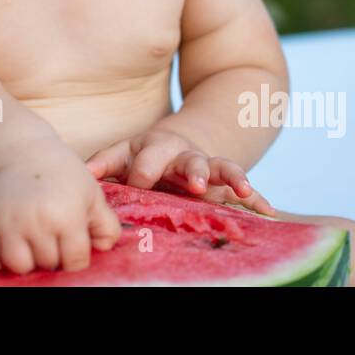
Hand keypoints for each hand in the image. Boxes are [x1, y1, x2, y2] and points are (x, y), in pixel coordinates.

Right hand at [0, 142, 120, 274]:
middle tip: (51, 235)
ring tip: (30, 242)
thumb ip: (105, 224)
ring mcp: (9, 223)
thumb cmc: (61, 173)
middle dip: (53, 255)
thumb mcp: (91, 193)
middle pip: (48, 264)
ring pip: (18, 265)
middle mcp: (37, 221)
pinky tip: (1, 254)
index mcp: (67, 215)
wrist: (21, 151)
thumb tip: (105, 248)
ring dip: (26, 259)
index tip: (72, 243)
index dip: (77, 257)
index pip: (76, 261)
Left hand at [85, 127, 276, 215]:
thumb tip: (85, 175)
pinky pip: (245, 189)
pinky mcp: (226, 184)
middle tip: (196, 184)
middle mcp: (186, 156)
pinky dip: (257, 199)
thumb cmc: (143, 154)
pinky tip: (270, 212)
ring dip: (232, 177)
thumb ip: (104, 163)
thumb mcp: (122, 152)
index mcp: (157, 147)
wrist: (178, 142)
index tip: (138, 183)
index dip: (143, 171)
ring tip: (241, 190)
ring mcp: (210, 169)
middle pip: (191, 160)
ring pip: (223, 167)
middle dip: (194, 170)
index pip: (149, 158)